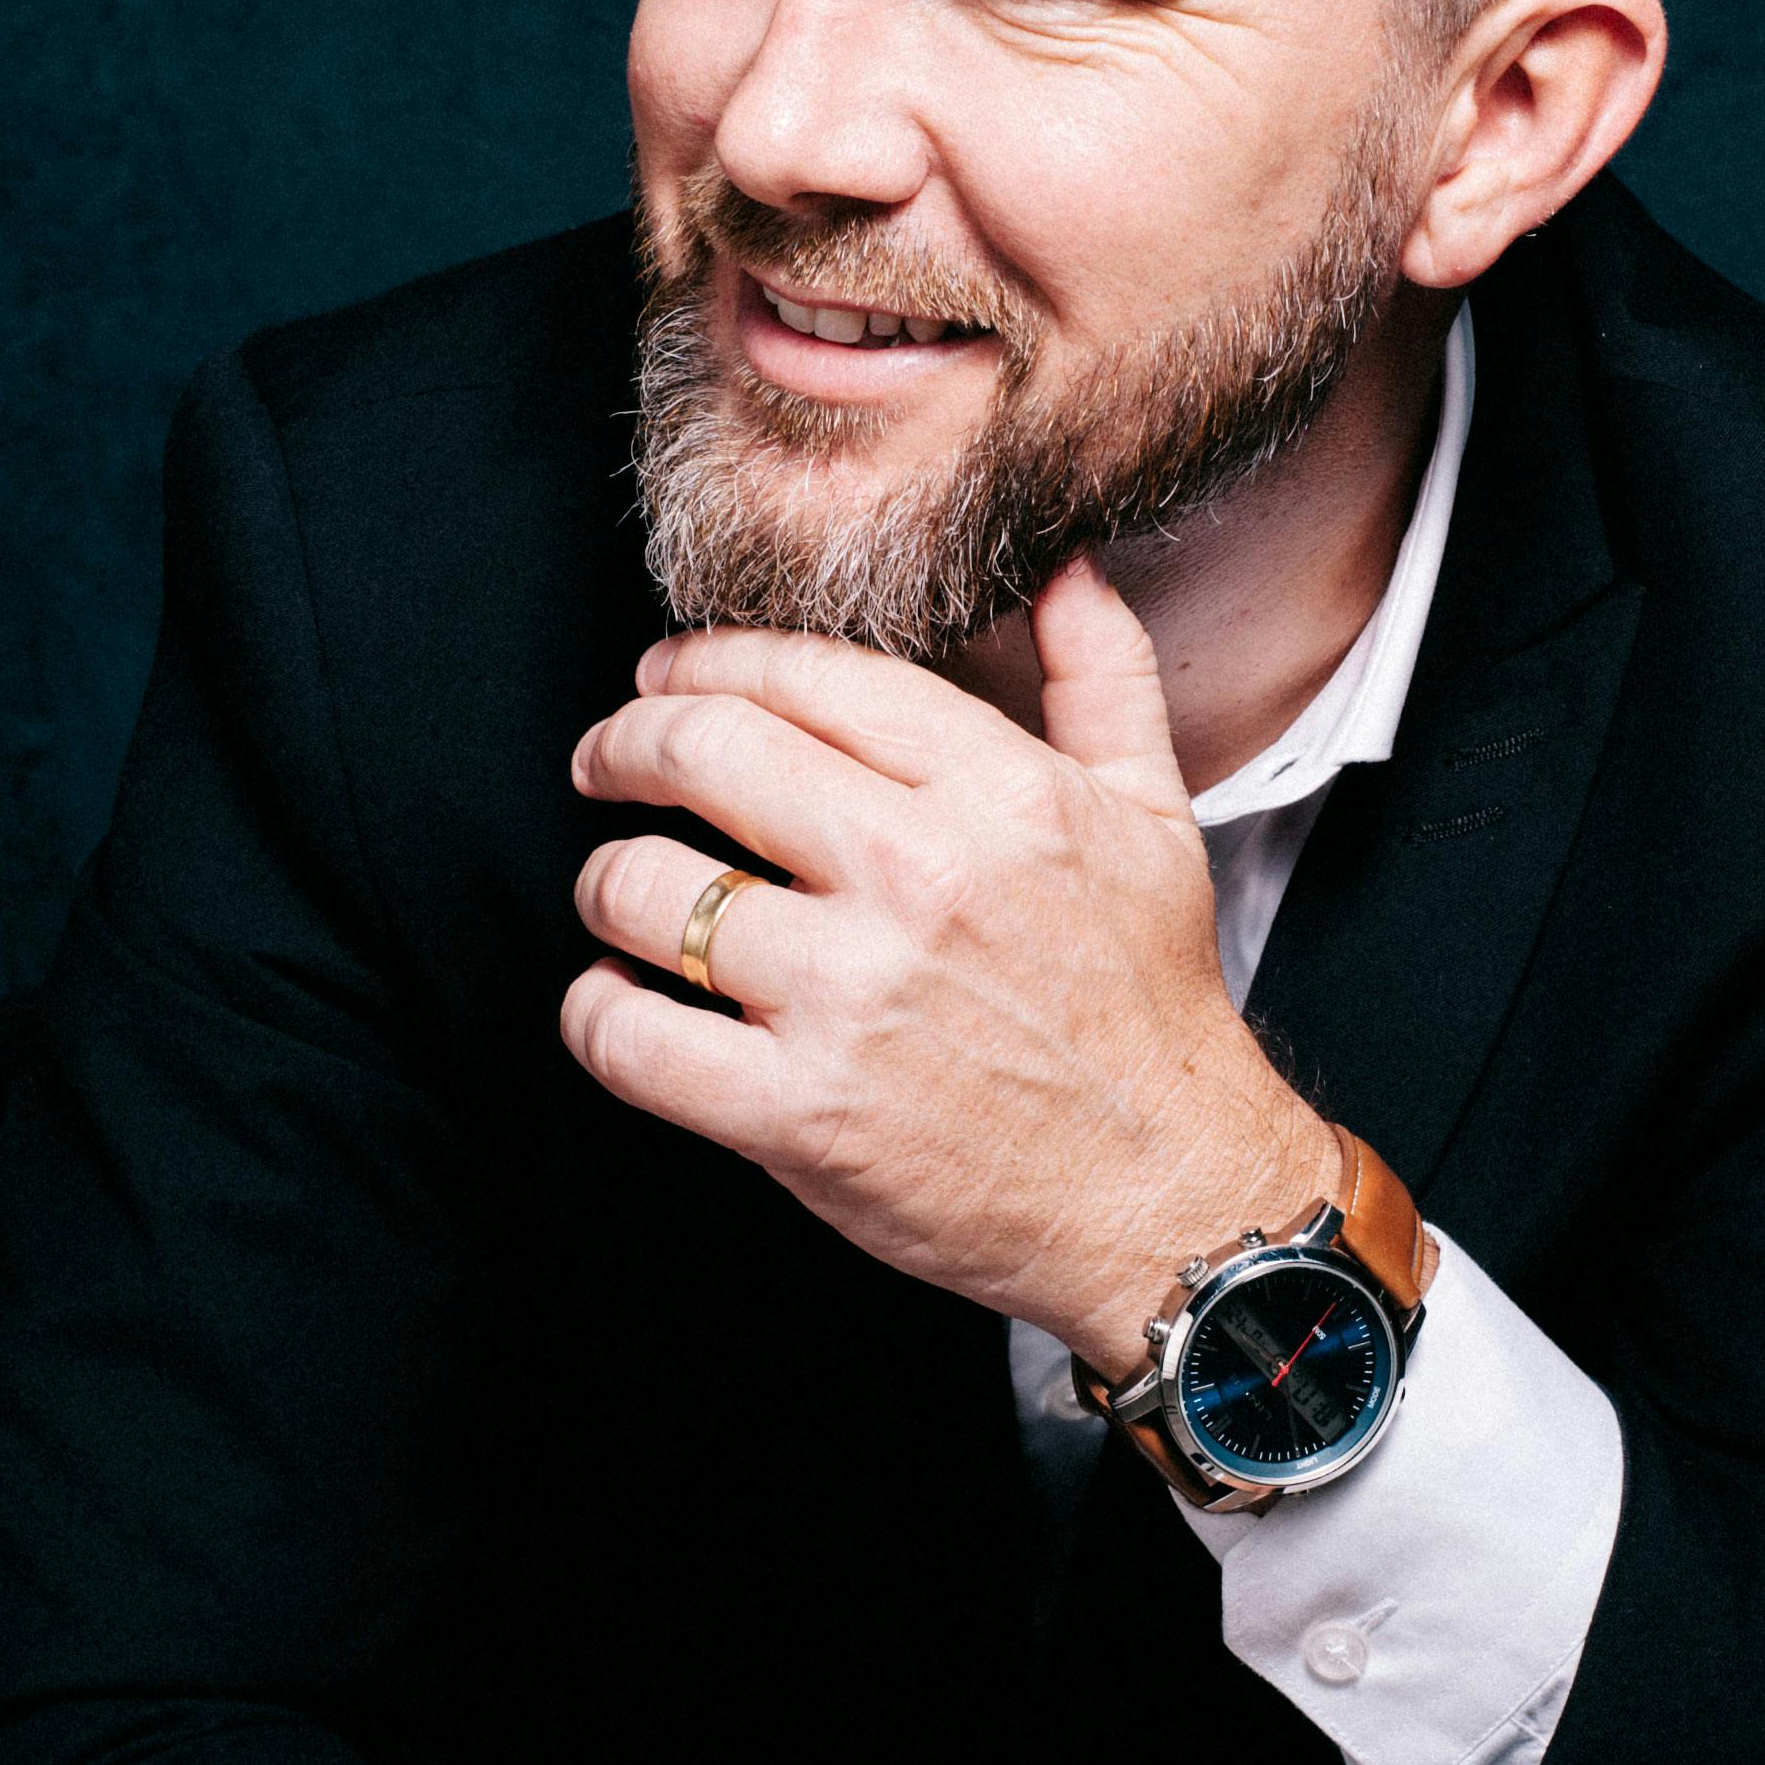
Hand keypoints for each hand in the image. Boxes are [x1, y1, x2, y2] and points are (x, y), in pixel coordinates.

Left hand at [561, 560, 1335, 1365]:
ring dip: (604, 882)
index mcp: (996, 790)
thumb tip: (1066, 571)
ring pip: (644, 889)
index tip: (668, 679)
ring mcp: (849, 996)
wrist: (1168, 1193)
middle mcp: (917, 876)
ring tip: (617, 894)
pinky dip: (596, 1012)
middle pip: (701, 752)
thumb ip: (1106, 677)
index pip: (802, 677)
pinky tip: (620, 1000)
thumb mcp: (1157, 816)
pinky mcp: (800, 1112)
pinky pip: (629, 1037)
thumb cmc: (1151, 1006)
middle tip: (607, 761)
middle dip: (625, 744)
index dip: (705, 662)